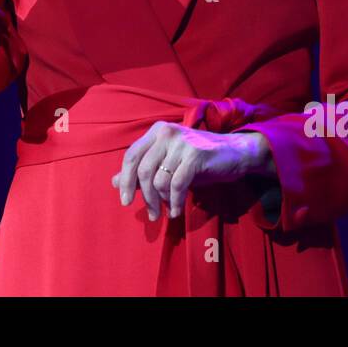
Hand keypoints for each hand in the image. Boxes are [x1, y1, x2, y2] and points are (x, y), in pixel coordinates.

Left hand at [110, 123, 270, 220]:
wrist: (234, 153)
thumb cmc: (198, 159)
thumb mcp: (168, 163)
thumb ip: (142, 171)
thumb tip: (113, 182)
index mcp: (156, 131)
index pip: (131, 156)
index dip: (124, 180)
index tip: (124, 201)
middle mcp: (166, 133)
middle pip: (143, 170)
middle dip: (144, 197)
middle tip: (151, 215)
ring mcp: (181, 142)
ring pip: (159, 180)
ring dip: (161, 202)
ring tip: (167, 212)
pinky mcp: (195, 155)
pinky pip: (177, 185)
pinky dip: (175, 202)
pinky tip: (176, 211)